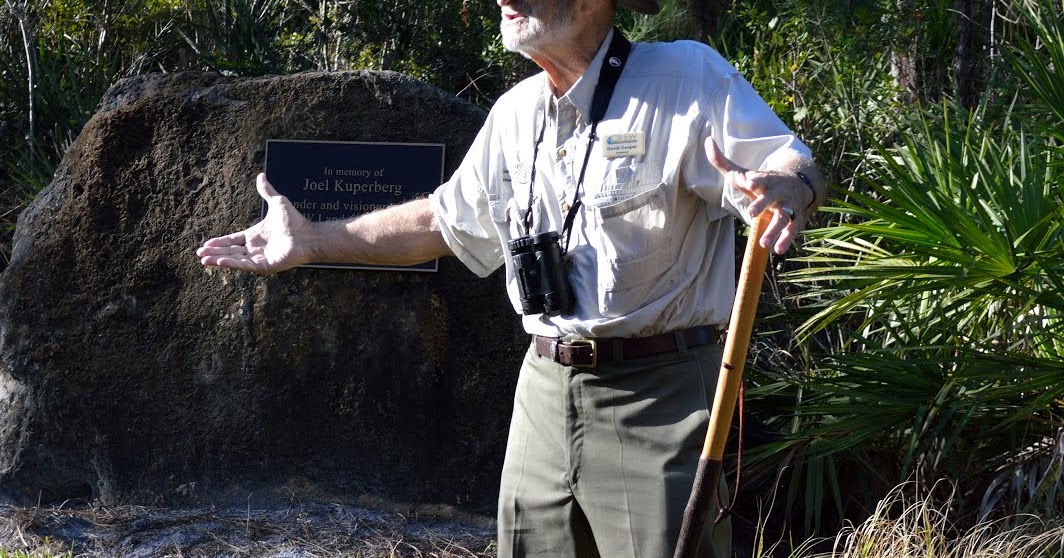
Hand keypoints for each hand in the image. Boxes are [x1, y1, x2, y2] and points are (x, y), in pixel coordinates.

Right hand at [196, 173, 310, 273]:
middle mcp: (256, 248)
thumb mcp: (277, 202)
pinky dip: (232, 264)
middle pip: (231, 251)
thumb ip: (267, 191)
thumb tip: (261, 175)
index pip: (233, 240)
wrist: (308, 235)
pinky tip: (219, 261)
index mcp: (255, 235)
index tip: (206, 244)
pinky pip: (245, 265)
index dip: (220, 242)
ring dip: (219, 259)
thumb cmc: (295, 221)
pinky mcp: (264, 266)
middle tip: (200, 253)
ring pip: (235, 259)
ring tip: (204, 259)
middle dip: (215, 252)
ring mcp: (259, 258)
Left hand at [707, 139, 812, 253]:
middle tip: (751, 213)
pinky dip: (787, 239)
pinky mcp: (795, 218)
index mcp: (764, 180)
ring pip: (782, 217)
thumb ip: (722, 161)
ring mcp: (787, 206)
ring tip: (763, 244)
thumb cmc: (762, 182)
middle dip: (762, 204)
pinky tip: (778, 250)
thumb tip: (707, 141)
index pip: (759, 178)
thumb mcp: (743, 172)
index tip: (748, 182)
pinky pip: (792, 229)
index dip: (754, 180)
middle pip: (770, 197)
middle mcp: (777, 192)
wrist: (797, 185)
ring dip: (774, 230)